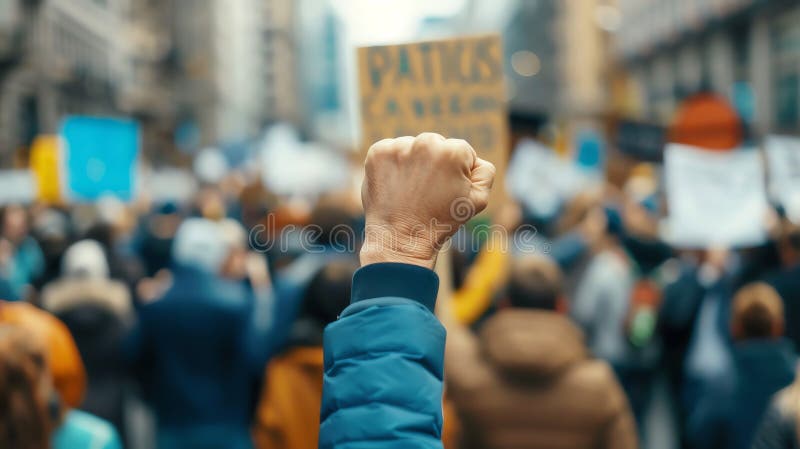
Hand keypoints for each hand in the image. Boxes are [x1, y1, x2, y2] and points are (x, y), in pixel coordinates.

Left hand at [360, 133, 494, 268]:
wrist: (400, 240)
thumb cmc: (441, 221)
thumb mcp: (479, 200)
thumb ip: (485, 171)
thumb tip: (473, 158)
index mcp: (451, 151)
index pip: (462, 150)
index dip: (458, 172)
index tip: (446, 191)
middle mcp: (424, 143)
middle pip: (437, 144)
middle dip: (435, 163)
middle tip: (428, 191)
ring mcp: (397, 147)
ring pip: (413, 146)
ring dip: (414, 162)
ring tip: (411, 190)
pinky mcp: (377, 153)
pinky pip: (392, 151)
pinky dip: (394, 164)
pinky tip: (396, 185)